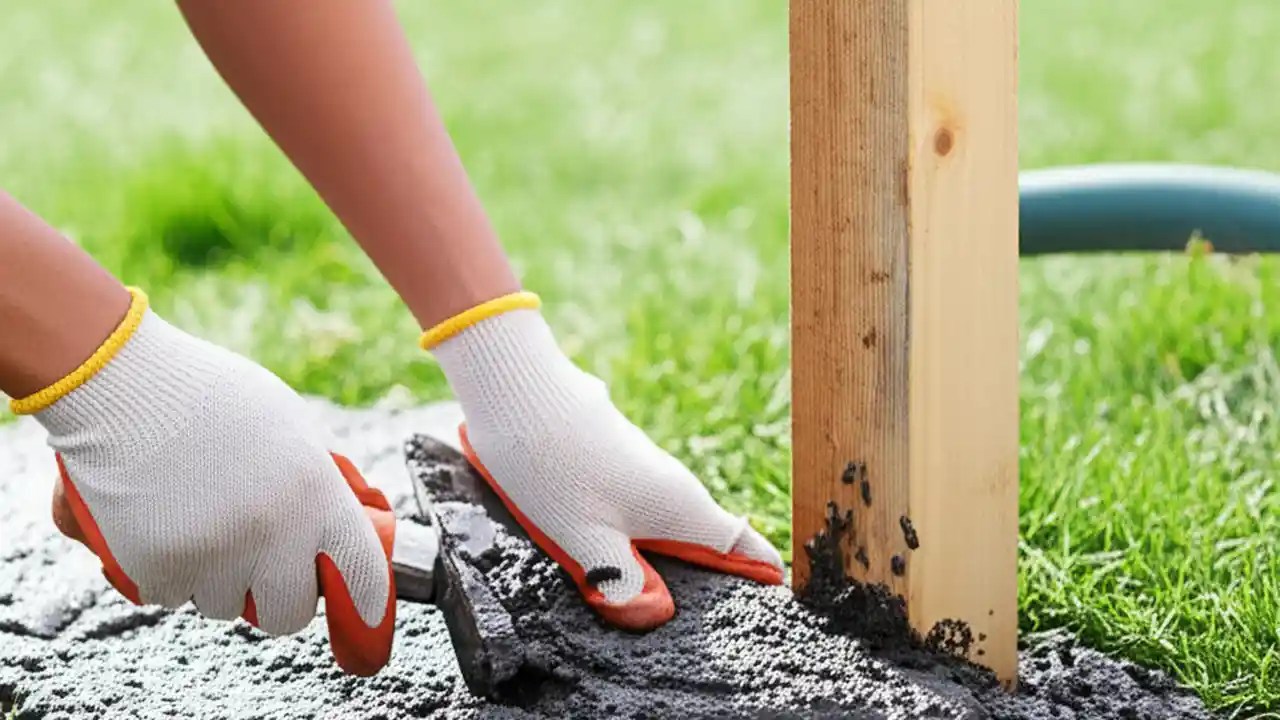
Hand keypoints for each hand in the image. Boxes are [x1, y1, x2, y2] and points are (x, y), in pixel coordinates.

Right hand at [26, 289, 395, 674]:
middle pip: (289, 614)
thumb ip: (319, 482)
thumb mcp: (291, 427)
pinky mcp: (159, 569)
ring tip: (201, 523)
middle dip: (276, 596)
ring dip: (217, 581)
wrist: (122, 382)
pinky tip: (163, 526)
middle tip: (260, 565)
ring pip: (225, 606)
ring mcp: (215, 556)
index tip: (357, 609)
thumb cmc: (211, 397)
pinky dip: (169, 573)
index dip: (363, 601)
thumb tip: (346, 525)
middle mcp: (274, 533)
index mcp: (317, 494)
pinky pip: (172, 596)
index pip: (363, 576)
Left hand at [426, 294, 783, 629]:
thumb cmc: (555, 469)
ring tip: (646, 603)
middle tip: (693, 626)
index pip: (743, 548)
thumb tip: (654, 614)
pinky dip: (635, 540)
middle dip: (706, 583)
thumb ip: (621, 582)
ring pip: (669, 529)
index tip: (770, 604)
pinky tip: (606, 561)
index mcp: (682, 507)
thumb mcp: (585, 540)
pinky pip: (640, 514)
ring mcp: (647, 475)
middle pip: (708, 543)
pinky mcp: (620, 467)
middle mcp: (674, 488)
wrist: (522, 395)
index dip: (760, 578)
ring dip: (664, 564)